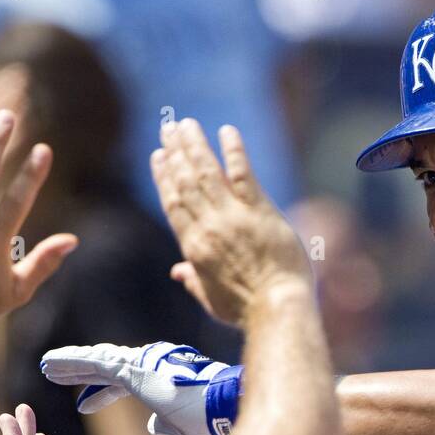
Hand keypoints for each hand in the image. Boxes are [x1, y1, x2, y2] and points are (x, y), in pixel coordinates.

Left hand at [40, 341, 238, 434]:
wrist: (226, 413)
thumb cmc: (213, 423)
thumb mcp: (185, 428)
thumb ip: (167, 423)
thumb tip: (154, 425)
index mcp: (161, 380)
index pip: (124, 383)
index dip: (102, 393)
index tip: (84, 403)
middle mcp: (151, 366)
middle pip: (107, 366)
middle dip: (81, 370)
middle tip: (54, 373)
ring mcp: (142, 365)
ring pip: (98, 360)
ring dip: (71, 363)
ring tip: (46, 366)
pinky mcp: (134, 370)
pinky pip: (95, 363)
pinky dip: (71, 363)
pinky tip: (50, 364)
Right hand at [152, 118, 311, 326]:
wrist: (276, 308)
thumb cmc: (247, 309)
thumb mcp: (212, 300)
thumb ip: (193, 282)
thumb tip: (176, 272)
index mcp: (193, 248)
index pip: (173, 204)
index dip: (164, 176)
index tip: (158, 156)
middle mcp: (208, 228)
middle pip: (186, 182)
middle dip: (176, 153)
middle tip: (169, 128)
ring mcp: (233, 217)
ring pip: (208, 173)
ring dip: (196, 146)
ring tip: (187, 124)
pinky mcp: (259, 211)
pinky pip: (243, 174)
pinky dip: (234, 151)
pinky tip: (227, 132)